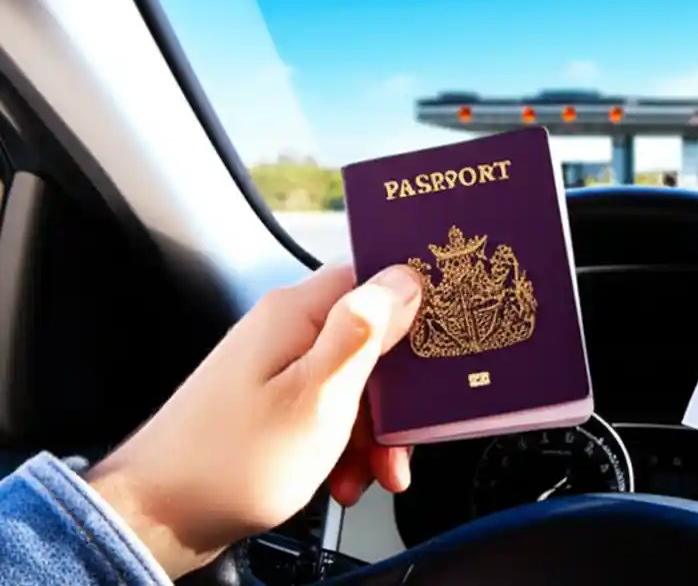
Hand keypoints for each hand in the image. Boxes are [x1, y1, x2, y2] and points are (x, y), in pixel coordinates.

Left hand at [87, 263, 421, 577]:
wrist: (157, 517)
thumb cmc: (233, 462)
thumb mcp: (317, 397)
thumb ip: (362, 333)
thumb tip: (403, 277)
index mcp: (297, 313)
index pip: (376, 278)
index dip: (417, 310)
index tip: (442, 348)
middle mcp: (287, 329)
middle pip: (373, 339)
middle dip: (397, 396)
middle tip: (402, 441)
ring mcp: (277, 366)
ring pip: (357, 382)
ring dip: (374, 431)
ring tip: (371, 473)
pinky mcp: (273, 400)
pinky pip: (330, 409)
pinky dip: (346, 444)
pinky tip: (343, 477)